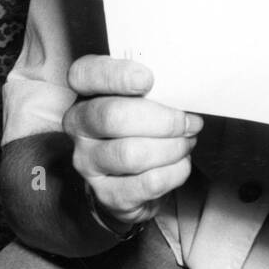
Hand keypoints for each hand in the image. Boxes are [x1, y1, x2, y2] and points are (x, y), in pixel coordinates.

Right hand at [63, 56, 201, 228]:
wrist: (132, 179)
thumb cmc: (141, 126)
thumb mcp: (143, 99)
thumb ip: (155, 88)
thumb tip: (184, 89)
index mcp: (85, 92)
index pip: (84, 75)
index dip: (115, 75)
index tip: (147, 79)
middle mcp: (79, 126)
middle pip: (113, 117)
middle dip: (162, 120)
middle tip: (189, 122)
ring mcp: (88, 162)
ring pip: (131, 154)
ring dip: (171, 148)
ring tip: (187, 142)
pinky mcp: (107, 193)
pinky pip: (147, 183)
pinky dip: (174, 171)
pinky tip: (180, 163)